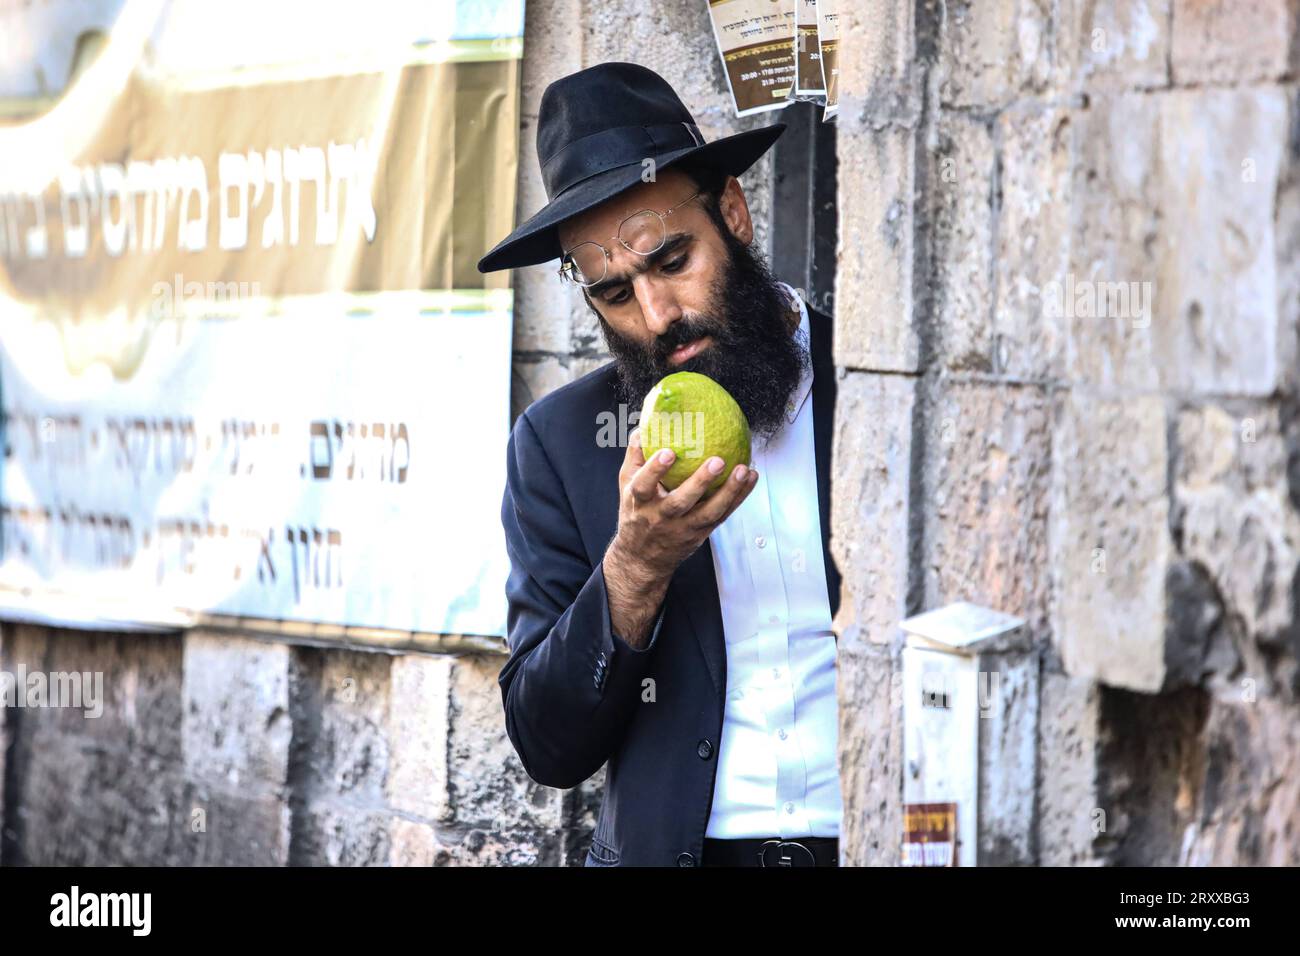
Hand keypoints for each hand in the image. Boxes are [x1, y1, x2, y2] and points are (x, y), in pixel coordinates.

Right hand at [602, 428, 757, 646]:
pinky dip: (739, 497)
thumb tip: (645, 425)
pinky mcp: (701, 534)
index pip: (644, 486)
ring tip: (744, 470)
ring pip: (709, 512)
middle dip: (700, 482)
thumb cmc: (636, 512)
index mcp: (640, 503)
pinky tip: (751, 477)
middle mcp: (661, 517)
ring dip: (729, 492)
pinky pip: (723, 514)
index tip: (668, 452)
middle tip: (717, 461)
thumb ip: (635, 456)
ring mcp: (683, 528)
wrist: (643, 559)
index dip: (655, 470)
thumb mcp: (626, 486)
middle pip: (681, 502)